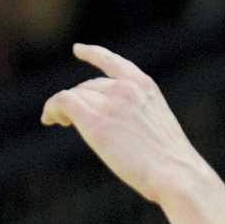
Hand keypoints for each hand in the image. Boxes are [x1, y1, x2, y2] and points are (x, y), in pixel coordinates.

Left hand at [41, 43, 202, 202]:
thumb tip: (115, 133)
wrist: (176, 174)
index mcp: (145, 87)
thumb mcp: (159, 131)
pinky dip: (52, 107)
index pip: (113, 62)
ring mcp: (110, 103)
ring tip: (56, 121)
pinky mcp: (95, 121)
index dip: (93, 54)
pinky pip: (63, 101)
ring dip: (62, 107)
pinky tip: (48, 119)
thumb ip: (138, 122)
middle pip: (88, 86)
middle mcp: (125, 88)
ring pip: (74, 95)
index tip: (78, 50)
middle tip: (67, 119)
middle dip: (78, 99)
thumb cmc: (172, 166)